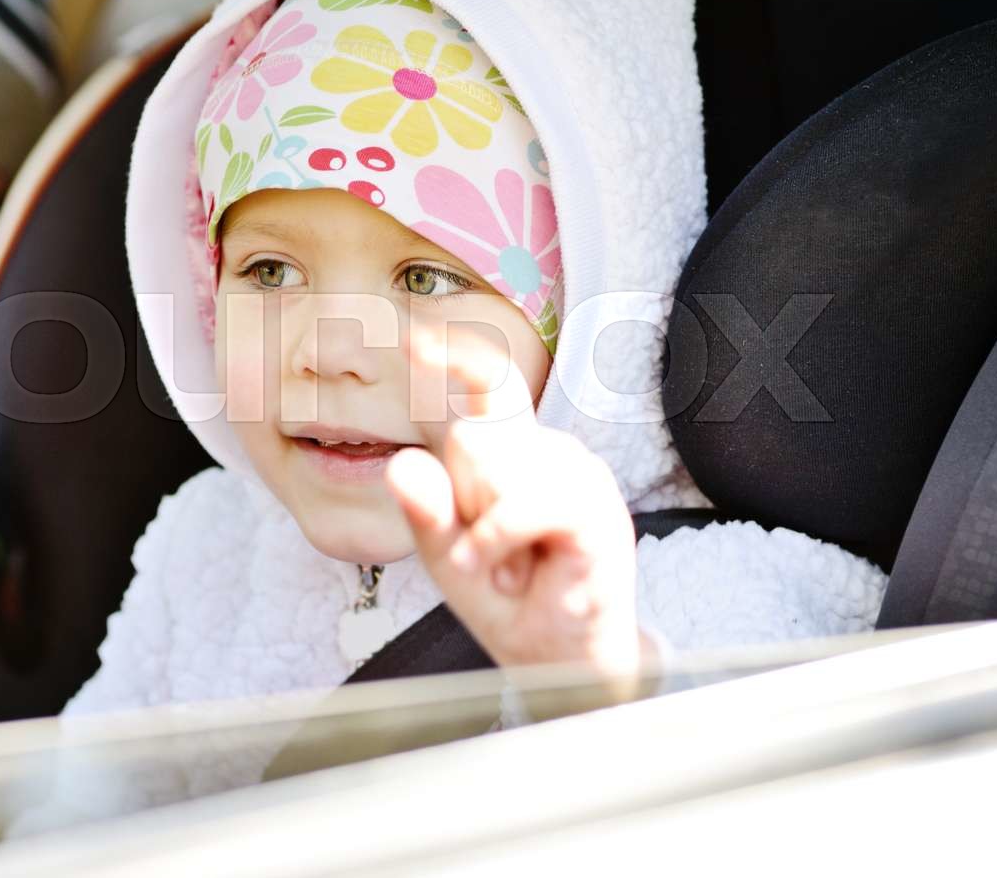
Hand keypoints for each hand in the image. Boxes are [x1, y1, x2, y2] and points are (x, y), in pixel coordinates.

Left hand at [385, 326, 648, 692]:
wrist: (564, 661)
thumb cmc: (512, 602)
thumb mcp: (449, 559)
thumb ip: (425, 513)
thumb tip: (402, 463)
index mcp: (514, 455)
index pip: (491, 385)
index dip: (459, 354)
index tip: (416, 336)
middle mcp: (549, 452)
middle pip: (469, 437)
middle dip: (460, 501)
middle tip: (486, 553)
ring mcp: (578, 475)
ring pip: (491, 468)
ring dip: (483, 530)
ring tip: (508, 566)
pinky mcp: (594, 509)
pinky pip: (523, 503)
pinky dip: (498, 538)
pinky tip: (498, 565)